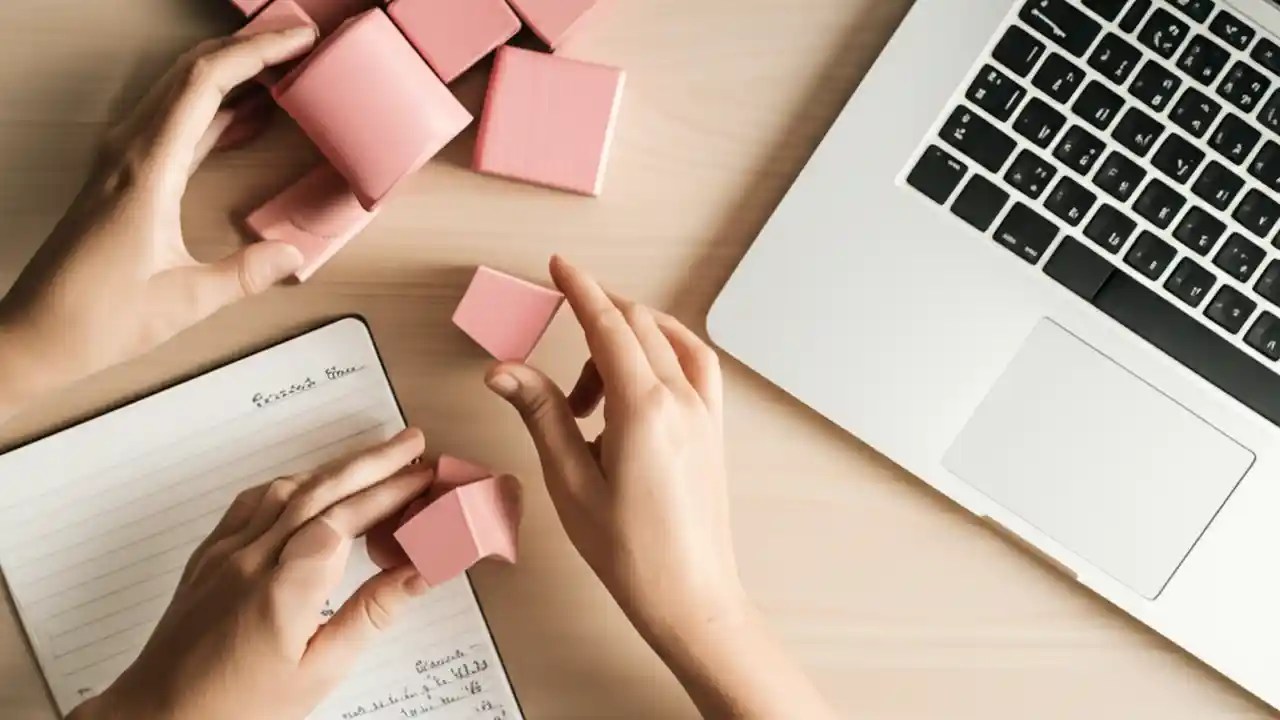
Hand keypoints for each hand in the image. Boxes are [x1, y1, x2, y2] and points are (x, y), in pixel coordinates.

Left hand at [0, 28, 315, 416]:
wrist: (36, 335)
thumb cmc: (95, 318)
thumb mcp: (185, 302)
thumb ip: (246, 273)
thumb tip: (293, 253)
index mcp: (147, 170)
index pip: (206, 83)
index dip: (257, 52)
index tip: (299, 39)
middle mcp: (130, 152)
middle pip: (192, 70)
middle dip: (249, 47)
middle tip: (300, 41)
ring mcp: (123, 158)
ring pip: (181, 89)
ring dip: (232, 70)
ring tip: (283, 69)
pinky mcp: (125, 174)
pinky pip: (175, 120)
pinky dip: (215, 106)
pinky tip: (247, 114)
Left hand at [71, 429, 433, 719]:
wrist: (159, 718)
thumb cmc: (236, 709)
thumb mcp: (320, 671)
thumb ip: (370, 614)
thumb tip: (418, 573)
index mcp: (281, 592)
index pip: (344, 519)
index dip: (387, 492)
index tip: (422, 478)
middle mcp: (249, 560)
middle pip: (320, 492)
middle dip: (372, 463)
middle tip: (412, 444)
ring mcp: (224, 553)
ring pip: (287, 489)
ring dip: (335, 469)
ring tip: (374, 460)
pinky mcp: (208, 556)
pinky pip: (252, 502)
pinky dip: (292, 484)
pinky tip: (310, 485)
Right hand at [486, 259, 837, 719]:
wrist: (691, 596)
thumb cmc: (630, 552)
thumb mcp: (570, 482)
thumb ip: (540, 414)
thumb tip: (504, 368)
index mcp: (645, 409)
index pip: (608, 325)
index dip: (580, 290)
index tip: (560, 266)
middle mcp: (683, 401)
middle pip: (639, 326)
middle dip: (597, 317)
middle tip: (560, 341)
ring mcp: (706, 413)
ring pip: (669, 341)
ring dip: (628, 340)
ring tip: (588, 391)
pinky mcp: (714, 430)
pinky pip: (694, 366)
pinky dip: (665, 354)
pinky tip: (638, 381)